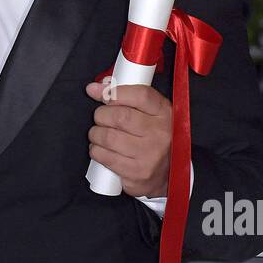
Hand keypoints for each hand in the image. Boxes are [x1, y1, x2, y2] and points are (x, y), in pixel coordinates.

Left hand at [84, 80, 170, 196]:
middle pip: (120, 116)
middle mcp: (160, 133)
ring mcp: (149, 155)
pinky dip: (96, 151)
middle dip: (101, 115)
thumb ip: (127, 96)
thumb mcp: (150, 113)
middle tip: (100, 118)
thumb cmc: (153, 137)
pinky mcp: (136, 173)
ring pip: (108, 137)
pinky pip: (105, 157)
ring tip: (98, 134)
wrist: (168, 174)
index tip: (100, 93)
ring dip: (95, 134)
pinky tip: (100, 149)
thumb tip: (94, 88)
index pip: (140, 95)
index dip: (115, 92)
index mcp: (164, 113)